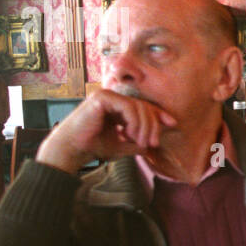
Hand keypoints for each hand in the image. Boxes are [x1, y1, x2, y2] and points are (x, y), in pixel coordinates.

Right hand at [36, 89, 175, 173]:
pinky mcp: (102, 97)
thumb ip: (138, 142)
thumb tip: (154, 143)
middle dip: (154, 125)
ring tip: (141, 143)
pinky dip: (134, 122)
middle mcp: (112, 98)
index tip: (173, 124)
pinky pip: (127, 107)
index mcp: (117, 107)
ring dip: (144, 127)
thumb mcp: (122, 145)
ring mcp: (107, 95)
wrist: (72, 150)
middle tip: (153, 143)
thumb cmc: (94, 147)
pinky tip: (130, 134)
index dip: (159, 114)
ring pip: (138, 107)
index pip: (143, 107)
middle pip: (144, 106)